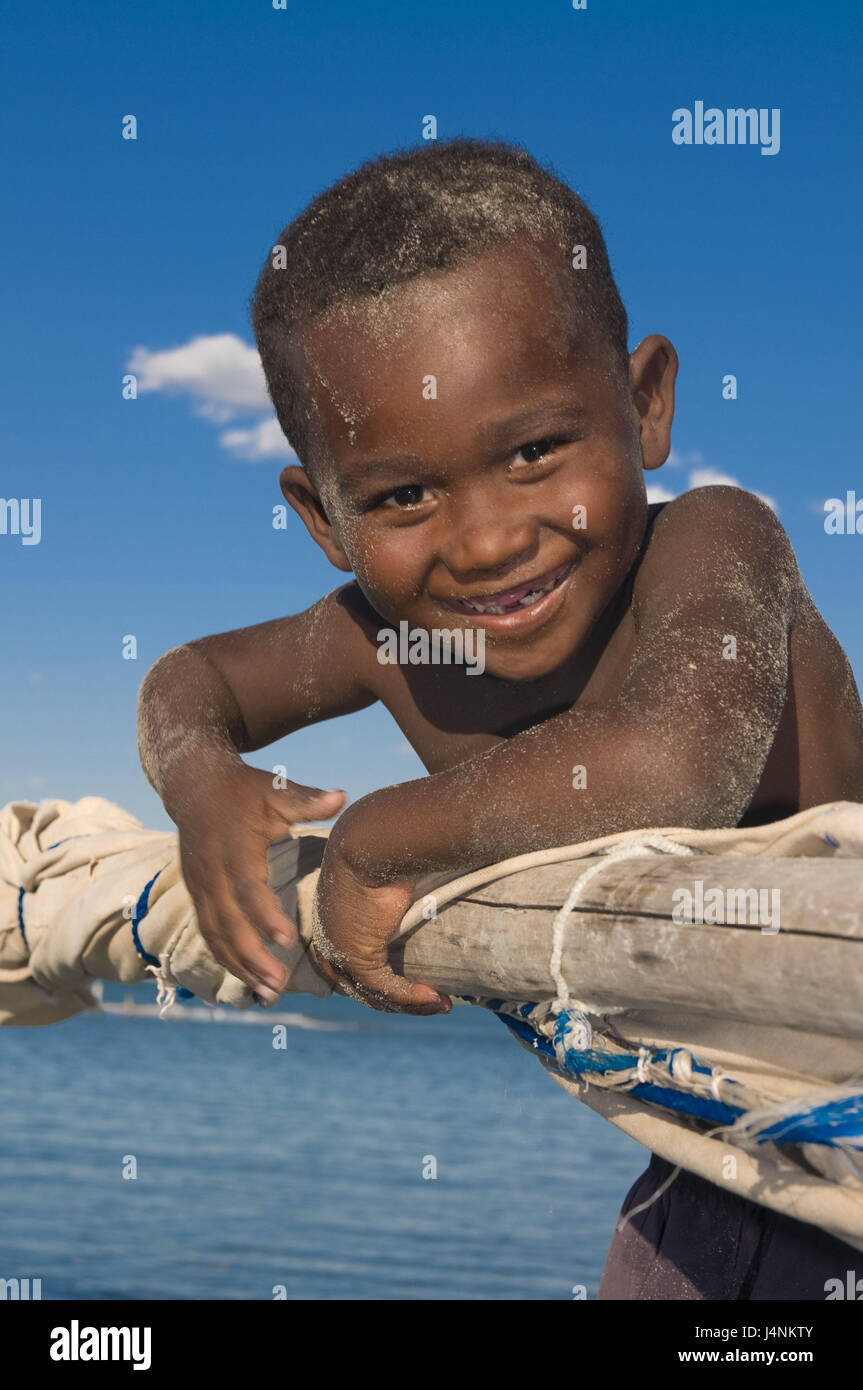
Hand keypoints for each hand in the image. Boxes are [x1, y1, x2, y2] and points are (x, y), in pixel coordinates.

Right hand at [175, 760, 344, 1003]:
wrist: (194, 786)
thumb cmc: (244, 790)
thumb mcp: (275, 789)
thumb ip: (307, 799)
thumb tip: (342, 797)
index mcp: (234, 847)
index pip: (247, 887)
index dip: (264, 916)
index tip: (286, 940)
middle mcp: (211, 871)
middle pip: (227, 922)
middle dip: (252, 957)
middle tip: (279, 985)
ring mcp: (199, 885)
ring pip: (214, 934)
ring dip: (239, 966)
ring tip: (268, 993)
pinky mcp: (195, 894)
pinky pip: (207, 933)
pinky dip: (225, 959)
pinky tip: (247, 980)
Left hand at [312, 835, 450, 1014]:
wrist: (372, 840)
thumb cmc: (382, 849)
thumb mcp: (387, 877)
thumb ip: (396, 895)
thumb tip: (423, 888)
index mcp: (333, 920)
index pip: (352, 963)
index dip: (384, 979)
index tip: (416, 983)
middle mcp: (330, 939)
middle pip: (361, 985)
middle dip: (398, 999)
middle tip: (432, 1000)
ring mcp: (338, 950)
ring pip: (373, 993)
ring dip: (410, 1003)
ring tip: (442, 1004)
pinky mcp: (354, 956)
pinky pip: (384, 988)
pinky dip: (412, 998)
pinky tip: (437, 998)